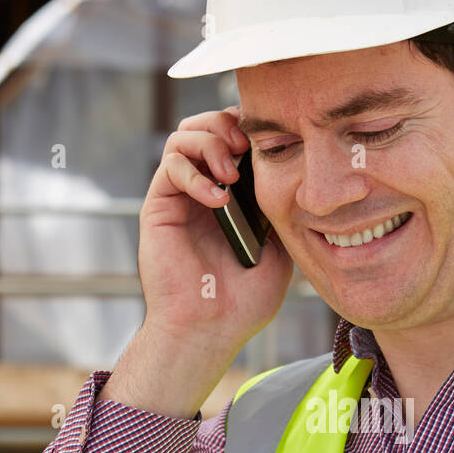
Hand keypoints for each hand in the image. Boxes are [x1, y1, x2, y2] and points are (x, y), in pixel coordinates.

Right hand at [138, 106, 293, 350]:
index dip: (249, 127)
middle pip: (204, 126)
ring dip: (209, 142)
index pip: (234, 139)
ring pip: (183, 137)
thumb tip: (294, 174)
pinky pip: (170, 168)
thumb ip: (281, 211)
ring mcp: (180, 197)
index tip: (271, 138)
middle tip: (246, 147)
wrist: (211, 328)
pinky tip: (217, 199)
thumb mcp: (280, 251)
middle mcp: (203, 190)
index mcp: (232, 196)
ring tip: (231, 172)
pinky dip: (195, 174)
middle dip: (226, 124)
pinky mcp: (159, 207)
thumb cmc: (244, 301)